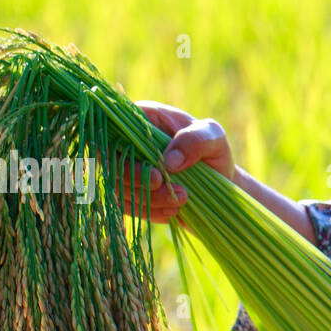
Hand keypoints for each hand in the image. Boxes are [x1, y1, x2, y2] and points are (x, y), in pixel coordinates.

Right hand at [120, 101, 236, 224]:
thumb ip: (195, 141)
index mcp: (142, 118)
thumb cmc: (215, 153)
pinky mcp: (131, 192)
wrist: (220, 184)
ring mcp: (127, 169)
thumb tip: (168, 161)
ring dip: (147, 200)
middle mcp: (128, 142)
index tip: (155, 173)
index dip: (123, 153)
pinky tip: (173, 211)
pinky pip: (128, 206)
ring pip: (117, 187)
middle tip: (169, 188)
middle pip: (109, 162)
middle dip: (137, 181)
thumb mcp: (214, 138)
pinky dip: (150, 212)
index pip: (112, 129)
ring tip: (181, 201)